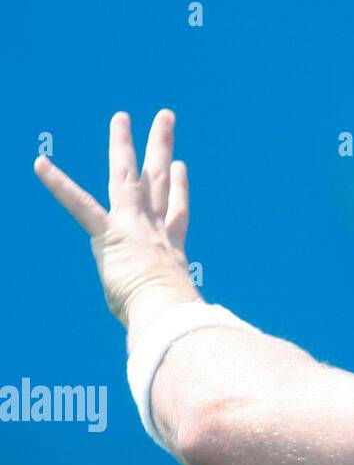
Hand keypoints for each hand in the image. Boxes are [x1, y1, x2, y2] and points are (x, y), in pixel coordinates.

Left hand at [34, 109, 201, 327]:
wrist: (170, 315)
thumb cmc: (179, 324)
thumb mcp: (183, 317)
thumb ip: (186, 319)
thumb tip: (201, 347)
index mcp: (172, 249)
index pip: (177, 213)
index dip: (179, 189)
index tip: (181, 167)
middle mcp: (155, 231)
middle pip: (160, 180)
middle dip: (161, 148)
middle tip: (164, 118)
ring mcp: (133, 227)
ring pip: (128, 177)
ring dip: (122, 145)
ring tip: (120, 117)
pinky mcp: (109, 234)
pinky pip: (80, 205)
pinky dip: (59, 185)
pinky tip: (40, 164)